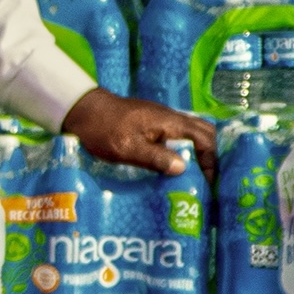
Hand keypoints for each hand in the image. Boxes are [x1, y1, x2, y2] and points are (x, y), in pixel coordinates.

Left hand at [61, 89, 216, 183]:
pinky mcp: (153, 124)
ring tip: (195, 179)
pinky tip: (177, 168)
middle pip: (204, 133)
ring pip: (192, 134)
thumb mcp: (128, 148)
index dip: (211, 162)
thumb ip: (156, 157)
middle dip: (211, 157)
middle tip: (207, 182)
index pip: (204, 139)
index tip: (209, 184)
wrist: (82, 110)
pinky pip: (179, 136)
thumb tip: (183, 169)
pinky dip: (185, 150)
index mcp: (169, 122)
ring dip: (198, 154)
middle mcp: (170, 118)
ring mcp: (162, 120)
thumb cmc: (103, 129)